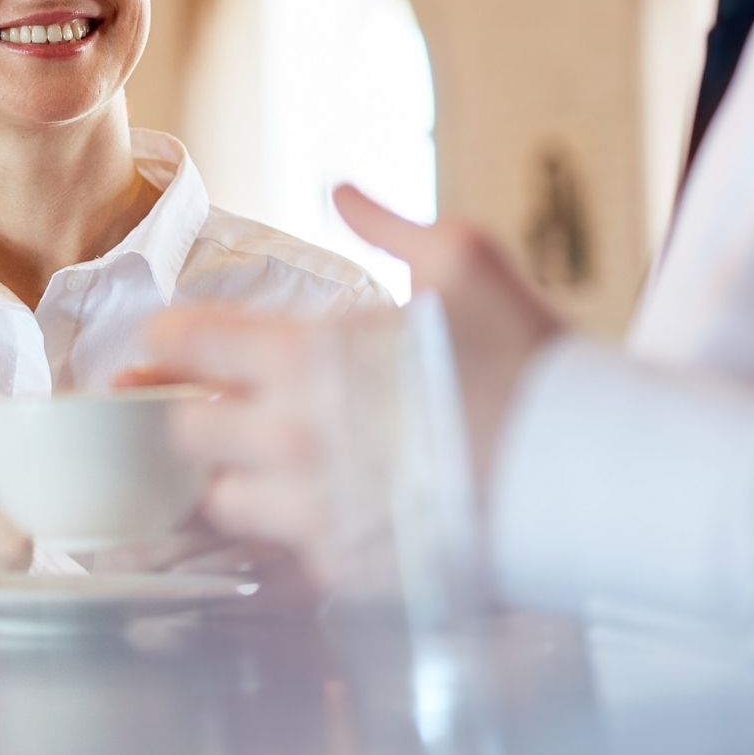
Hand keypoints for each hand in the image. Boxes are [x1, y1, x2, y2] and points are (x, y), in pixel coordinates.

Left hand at [146, 185, 562, 551]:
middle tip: (223, 404)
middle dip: (198, 411)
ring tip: (274, 462)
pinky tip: (332, 507)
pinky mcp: (346, 567)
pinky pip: (286, 551)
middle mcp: (293, 436)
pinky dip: (297, 530)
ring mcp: (316, 510)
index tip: (163, 344)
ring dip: (236, 478)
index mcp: (306, 355)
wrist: (590, 468)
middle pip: (183, 429)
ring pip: (220, 500)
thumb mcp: (464, 260)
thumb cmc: (526, 355)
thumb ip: (387, 225)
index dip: (166, 340)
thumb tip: (339, 188)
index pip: (187, 343)